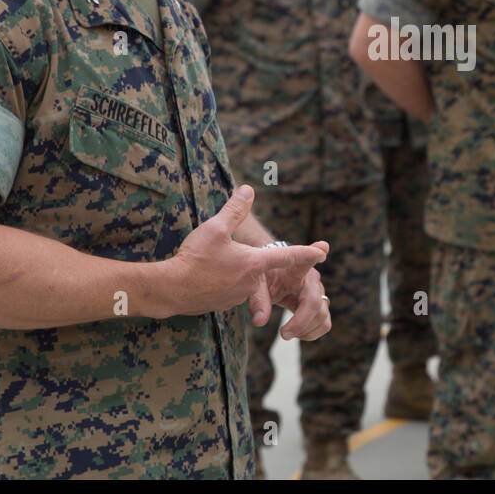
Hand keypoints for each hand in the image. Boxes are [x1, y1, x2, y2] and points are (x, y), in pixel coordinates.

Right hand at [155, 185, 325, 317]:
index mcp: (254, 263)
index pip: (287, 256)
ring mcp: (238, 296)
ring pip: (243, 278)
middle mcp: (251, 283)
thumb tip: (248, 189)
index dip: (307, 252)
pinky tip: (205, 274)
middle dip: (247, 257)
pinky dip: (222, 280)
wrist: (171, 290)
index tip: (323, 252)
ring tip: (209, 262)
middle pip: (259, 266)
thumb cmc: (195, 258)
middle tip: (220, 252)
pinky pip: (230, 289)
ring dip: (233, 269)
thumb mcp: (216, 228)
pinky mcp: (224, 304)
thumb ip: (235, 209)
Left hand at [250, 253, 331, 341]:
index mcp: (296, 268)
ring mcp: (319, 292)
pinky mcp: (320, 305)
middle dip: (300, 322)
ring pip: (322, 317)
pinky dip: (312, 332)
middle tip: (283, 334)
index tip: (322, 248)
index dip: (314, 253)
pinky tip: (297, 333)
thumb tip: (260, 322)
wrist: (273, 277)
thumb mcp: (257, 285)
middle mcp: (312, 279)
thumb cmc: (265, 277)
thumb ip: (258, 300)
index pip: (305, 259)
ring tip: (287, 332)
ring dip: (306, 329)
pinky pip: (324, 323)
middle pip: (315, 303)